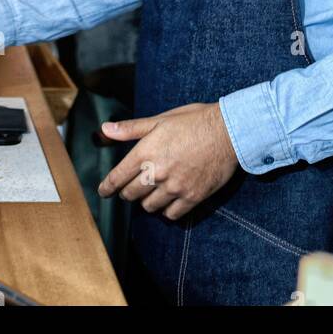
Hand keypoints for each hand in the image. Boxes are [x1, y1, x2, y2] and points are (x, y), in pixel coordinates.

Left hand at [97, 103, 238, 219]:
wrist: (229, 131)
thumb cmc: (194, 121)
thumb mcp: (160, 119)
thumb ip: (131, 128)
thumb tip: (105, 129)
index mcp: (147, 151)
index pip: (118, 177)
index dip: (107, 187)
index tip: (103, 191)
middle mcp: (158, 172)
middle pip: (131, 194)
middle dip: (127, 192)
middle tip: (130, 188)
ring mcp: (175, 187)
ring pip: (149, 206)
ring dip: (146, 201)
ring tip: (151, 193)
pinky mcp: (192, 197)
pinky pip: (171, 214)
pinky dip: (166, 211)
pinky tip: (168, 202)